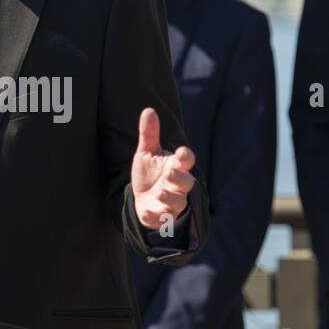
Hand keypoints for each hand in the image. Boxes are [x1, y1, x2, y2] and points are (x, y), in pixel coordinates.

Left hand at [131, 108, 195, 230]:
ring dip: (170, 198)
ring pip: (179, 202)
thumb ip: (149, 134)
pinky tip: (147, 210)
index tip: (182, 152)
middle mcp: (177, 185)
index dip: (186, 157)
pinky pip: (163, 219)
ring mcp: (171, 202)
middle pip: (187, 183)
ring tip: (160, 193)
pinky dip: (155, 215)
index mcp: (176, 167)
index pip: (187, 160)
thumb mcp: (146, 153)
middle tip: (169, 173)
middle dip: (180, 178)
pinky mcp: (162, 216)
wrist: (141, 199)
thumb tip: (149, 110)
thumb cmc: (149, 174)